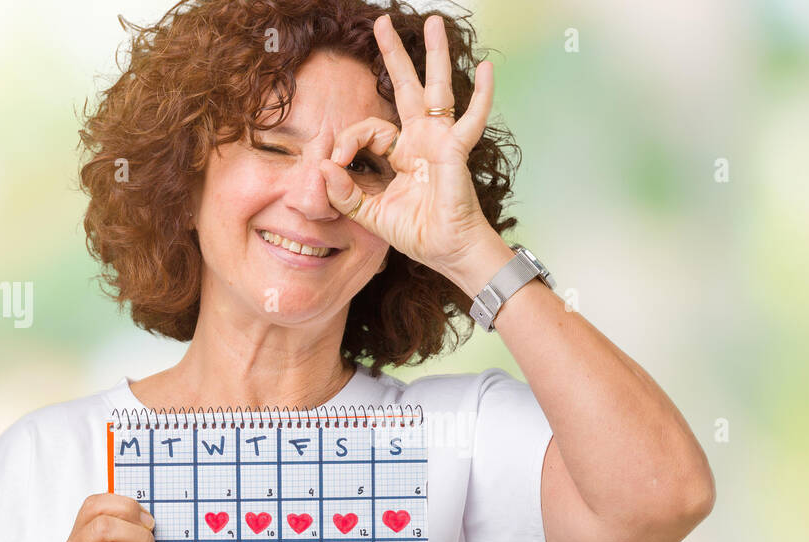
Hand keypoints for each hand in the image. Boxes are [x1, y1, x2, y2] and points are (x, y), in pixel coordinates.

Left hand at [319, 14, 501, 281]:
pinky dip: (482, 95)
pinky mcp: (455, 151)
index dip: (347, 140)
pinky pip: (471, 120)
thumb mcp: (371, 214)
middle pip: (406, 89)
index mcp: (400, 154)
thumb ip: (346, 193)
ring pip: (437, 90)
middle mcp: (421, 142)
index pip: (369, 129)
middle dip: (393, 56)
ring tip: (433, 22)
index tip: (334, 162)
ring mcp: (440, 142)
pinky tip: (487, 69)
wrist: (447, 252)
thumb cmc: (418, 234)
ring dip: (435, 55)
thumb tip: (322, 168)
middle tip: (381, 23)